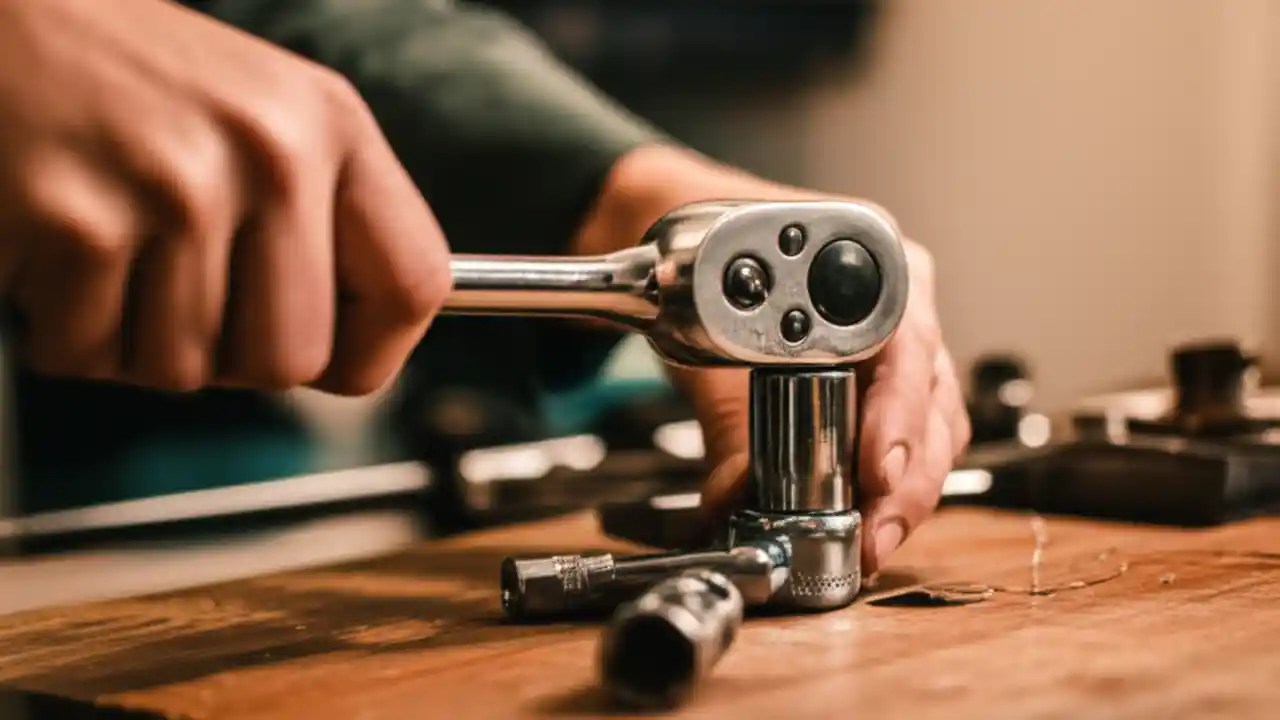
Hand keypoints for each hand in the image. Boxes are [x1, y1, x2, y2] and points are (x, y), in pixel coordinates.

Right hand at [0, 0, 449, 394]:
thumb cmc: (126, 79)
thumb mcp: (263, 117)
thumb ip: (321, 220)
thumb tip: (356, 346)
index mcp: (332, 125)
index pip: (415, 284)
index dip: (373, 349)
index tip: (333, 353)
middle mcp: (270, 152)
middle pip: (291, 360)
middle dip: (227, 354)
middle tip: (177, 291)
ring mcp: (176, 187)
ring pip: (185, 370)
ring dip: (132, 339)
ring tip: (109, 253)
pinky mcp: (80, 222)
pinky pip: (89, 354)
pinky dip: (60, 330)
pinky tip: (54, 253)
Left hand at [575, 146, 970, 576]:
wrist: (690, 249)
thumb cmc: (713, 268)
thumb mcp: (714, 343)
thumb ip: (728, 423)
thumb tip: (732, 504)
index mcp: (875, 264)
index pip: (908, 343)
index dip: (899, 412)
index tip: (878, 467)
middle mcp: (903, 305)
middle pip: (933, 398)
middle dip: (909, 476)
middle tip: (875, 531)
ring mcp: (903, 350)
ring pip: (934, 428)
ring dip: (907, 495)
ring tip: (874, 544)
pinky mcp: (887, 390)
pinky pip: (911, 442)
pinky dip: (892, 489)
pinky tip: (871, 526)